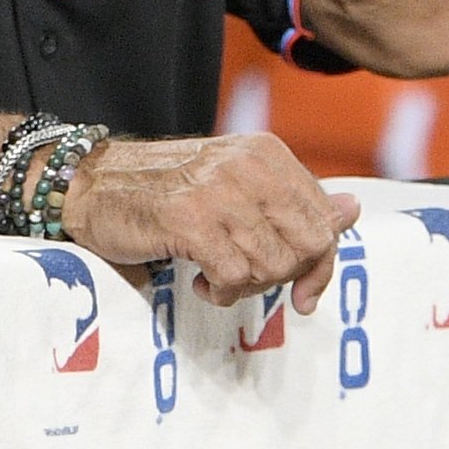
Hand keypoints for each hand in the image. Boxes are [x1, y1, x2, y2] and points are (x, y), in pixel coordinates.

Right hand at [62, 134, 361, 310]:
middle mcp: (250, 167)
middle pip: (307, 246)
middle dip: (285, 278)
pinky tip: (200, 279)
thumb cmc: (170, 192)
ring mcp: (220, 192)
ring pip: (272, 265)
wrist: (96, 183)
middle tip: (249, 279)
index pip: (324, 220)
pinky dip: (221, 291)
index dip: (320, 265)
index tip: (305, 294)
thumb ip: (293, 201)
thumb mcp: (239, 187)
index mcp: (268, 155)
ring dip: (246, 287)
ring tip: (218, 275)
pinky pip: (234, 276)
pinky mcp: (189, 220)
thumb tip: (352, 211)